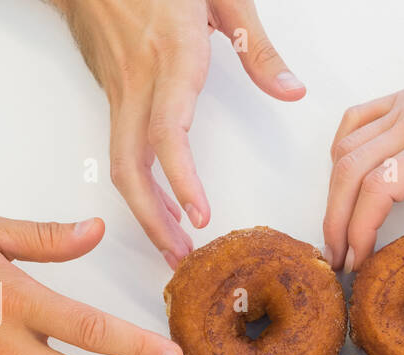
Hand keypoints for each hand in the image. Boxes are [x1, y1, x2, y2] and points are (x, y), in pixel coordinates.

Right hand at [54, 0, 304, 265]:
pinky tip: (159, 205)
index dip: (181, 180)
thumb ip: (259, 48)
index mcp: (172, 57)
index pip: (168, 133)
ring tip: (171, 246)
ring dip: (145, 212)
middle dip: (153, 219)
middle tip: (179, 257)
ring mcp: (120, 91)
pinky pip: (121, 149)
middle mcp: (140, 82)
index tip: (199, 215)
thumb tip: (291, 91)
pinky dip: (138, 186)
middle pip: (132, 165)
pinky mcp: (112, 94)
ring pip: (121, 163)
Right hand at [323, 0, 403, 275]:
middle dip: (335, 222)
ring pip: (345, 150)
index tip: (359, 260)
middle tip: (338, 259)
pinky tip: (345, 176)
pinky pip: (355, 121)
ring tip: (338, 229)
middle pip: (349, 174)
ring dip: (333, 193)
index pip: (379, 188)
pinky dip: (340, 152)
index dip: (359, 229)